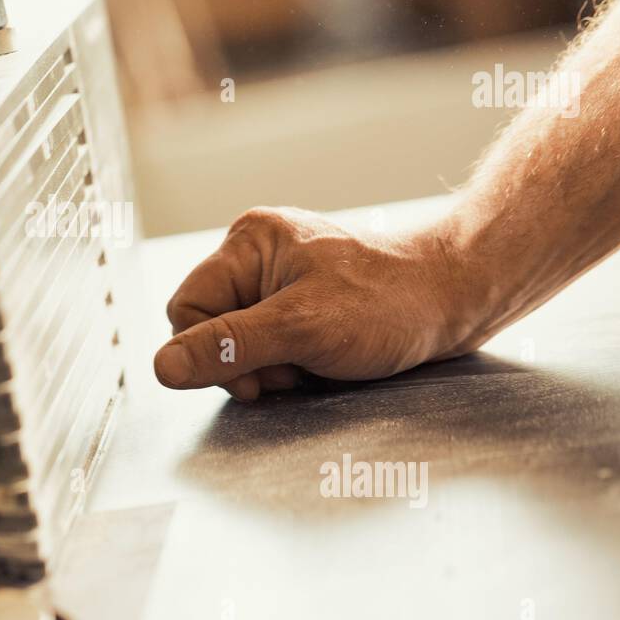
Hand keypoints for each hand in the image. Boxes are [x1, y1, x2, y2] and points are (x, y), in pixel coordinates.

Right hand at [152, 206, 478, 399]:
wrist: (458, 302)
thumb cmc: (389, 305)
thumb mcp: (301, 330)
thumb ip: (228, 347)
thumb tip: (162, 369)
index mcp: (248, 243)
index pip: (186, 310)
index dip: (211, 353)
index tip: (259, 376)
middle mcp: (257, 256)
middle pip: (210, 328)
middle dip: (247, 361)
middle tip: (295, 369)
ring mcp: (279, 279)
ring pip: (238, 342)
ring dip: (270, 367)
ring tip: (313, 365)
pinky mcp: (300, 303)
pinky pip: (267, 344)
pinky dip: (288, 364)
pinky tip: (320, 364)